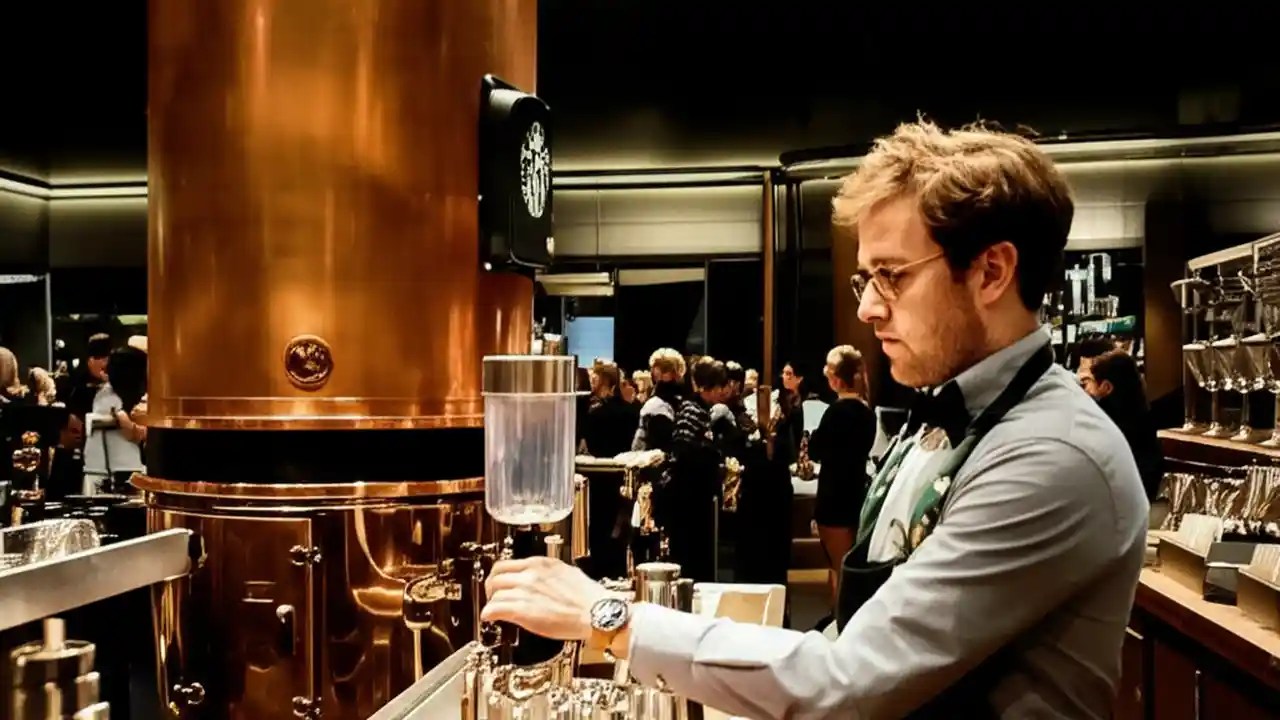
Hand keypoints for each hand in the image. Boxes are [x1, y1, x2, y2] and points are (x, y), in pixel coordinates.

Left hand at [481, 556, 612, 641]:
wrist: (596, 612)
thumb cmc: (589, 597)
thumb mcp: (568, 573)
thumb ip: (549, 573)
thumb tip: (544, 578)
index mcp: (540, 563)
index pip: (507, 564)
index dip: (499, 576)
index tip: (500, 583)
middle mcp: (529, 575)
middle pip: (495, 576)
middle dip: (491, 588)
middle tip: (493, 596)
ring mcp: (524, 592)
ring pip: (493, 592)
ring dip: (491, 602)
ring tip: (494, 610)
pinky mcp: (522, 611)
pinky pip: (494, 609)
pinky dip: (488, 614)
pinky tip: (490, 618)